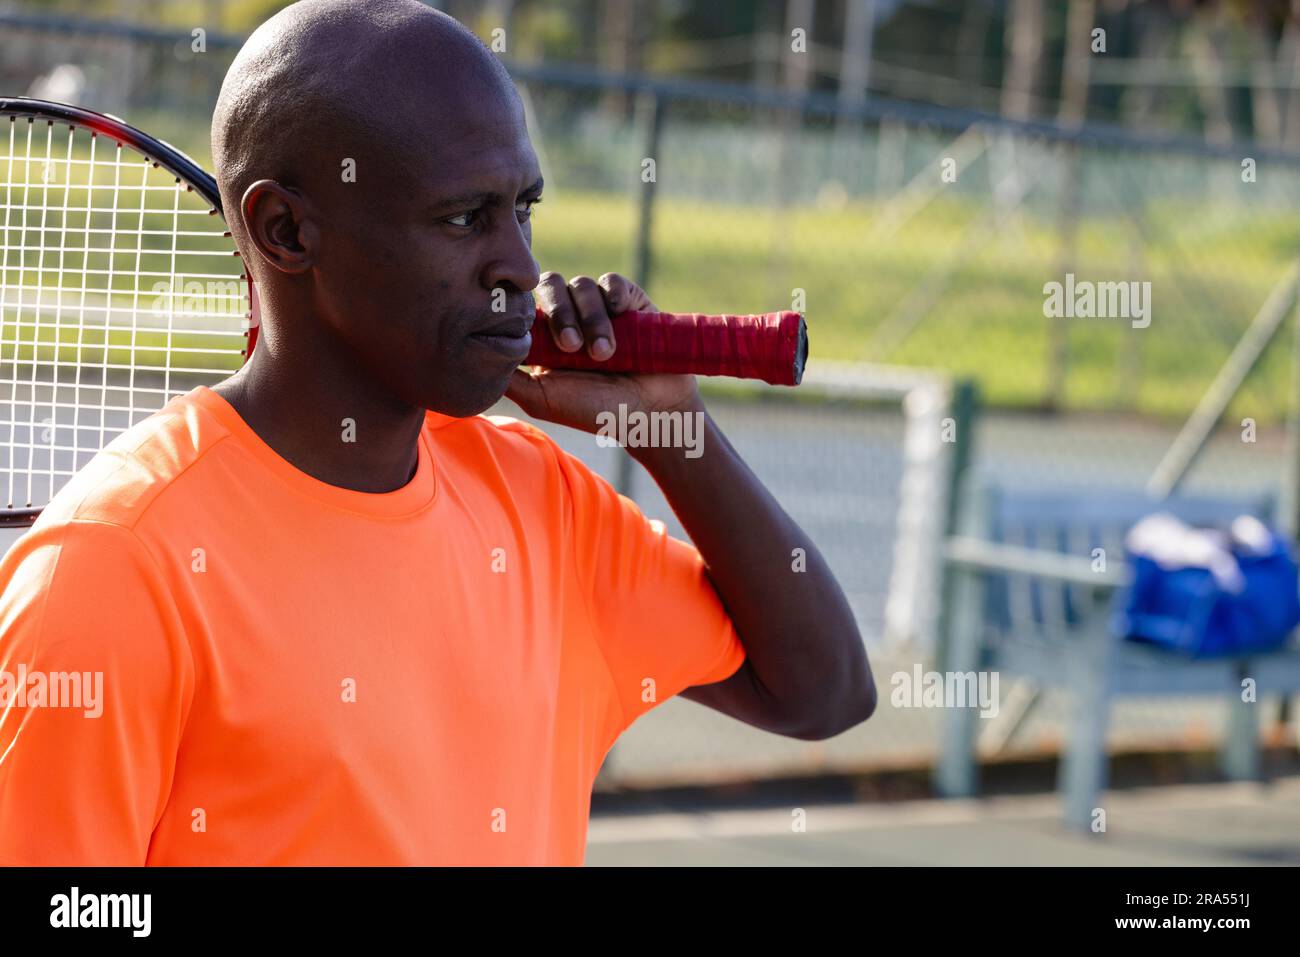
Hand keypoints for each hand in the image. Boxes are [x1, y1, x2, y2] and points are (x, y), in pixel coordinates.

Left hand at [505, 272, 702, 434]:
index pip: (527, 303)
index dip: (528, 311)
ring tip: (604, 355)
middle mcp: (571, 317)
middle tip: (571, 347)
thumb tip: (475, 357)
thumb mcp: (542, 399)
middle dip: (560, 314)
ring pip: (582, 286)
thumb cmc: (594, 411)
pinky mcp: (629, 302)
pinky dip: (614, 294)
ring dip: (592, 320)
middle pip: (550, 285)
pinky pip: (613, 282)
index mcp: (546, 336)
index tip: (540, 340)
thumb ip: (509, 379)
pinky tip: (621, 315)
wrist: (649, 414)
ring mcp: (600, 308)